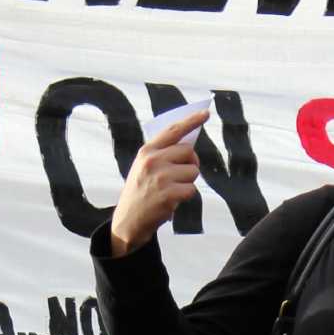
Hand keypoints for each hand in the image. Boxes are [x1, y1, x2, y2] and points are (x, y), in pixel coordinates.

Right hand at [109, 111, 207, 256]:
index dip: (191, 121)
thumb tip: (189, 145)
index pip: (173, 131)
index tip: (206, 113)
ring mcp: (160, 177)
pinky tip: (172, 200)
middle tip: (182, 174)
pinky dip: (185, 196)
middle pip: (188, 152)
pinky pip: (191, 189)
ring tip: (172, 190)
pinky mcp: (168, 194)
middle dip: (191, 163)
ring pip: (193, 171)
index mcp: (146, 151)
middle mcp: (153, 161)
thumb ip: (162, 154)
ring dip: (188, 182)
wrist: (127, 220)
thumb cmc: (140, 191)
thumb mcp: (143, 167)